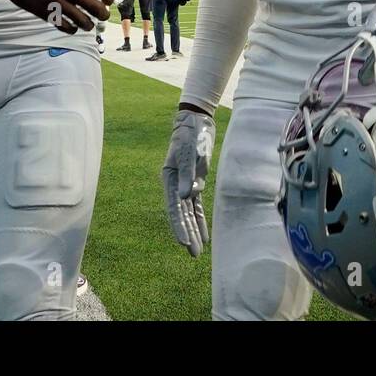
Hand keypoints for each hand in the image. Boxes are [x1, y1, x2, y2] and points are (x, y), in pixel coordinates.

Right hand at [0, 0, 112, 33]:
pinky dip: (72, 29)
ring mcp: (56, 1)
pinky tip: (72, 26)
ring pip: (82, 21)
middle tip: (102, 16)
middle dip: (103, 15)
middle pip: (96, 8)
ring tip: (88, 24)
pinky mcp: (45, 12)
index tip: (107, 1)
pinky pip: (65, 26)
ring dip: (88, 25)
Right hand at [162, 108, 214, 256]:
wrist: (196, 121)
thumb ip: (188, 175)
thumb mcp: (189, 154)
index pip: (174, 208)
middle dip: (187, 234)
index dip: (179, 226)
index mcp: (170, 179)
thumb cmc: (191, 136)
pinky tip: (204, 233)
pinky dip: (201, 218)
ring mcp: (185, 184)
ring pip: (189, 212)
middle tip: (193, 254)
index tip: (183, 242)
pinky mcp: (195, 181)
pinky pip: (197, 205)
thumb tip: (187, 197)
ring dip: (194, 230)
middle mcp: (175, 185)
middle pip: (181, 214)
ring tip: (198, 250)